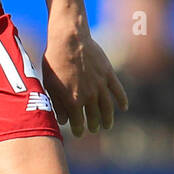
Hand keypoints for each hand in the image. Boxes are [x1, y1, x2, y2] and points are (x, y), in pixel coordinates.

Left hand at [42, 16, 127, 136]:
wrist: (69, 40)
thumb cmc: (54, 61)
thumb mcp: (50, 84)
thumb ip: (56, 103)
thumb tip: (62, 120)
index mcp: (73, 100)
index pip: (77, 122)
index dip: (78, 129)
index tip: (78, 133)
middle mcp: (89, 96)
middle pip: (94, 116)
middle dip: (93, 125)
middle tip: (93, 129)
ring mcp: (101, 85)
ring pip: (107, 107)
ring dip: (108, 118)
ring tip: (107, 125)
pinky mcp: (108, 74)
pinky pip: (118, 90)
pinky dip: (122, 100)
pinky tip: (124, 107)